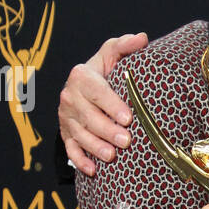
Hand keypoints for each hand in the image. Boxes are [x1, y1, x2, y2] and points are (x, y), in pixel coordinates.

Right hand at [59, 33, 148, 175]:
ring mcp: (67, 117)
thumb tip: (142, 38)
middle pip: (88, 116)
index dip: (111, 104)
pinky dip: (80, 160)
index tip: (128, 117)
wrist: (83, 87)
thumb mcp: (111, 55)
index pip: (96, 91)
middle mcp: (70, 96)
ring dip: (94, 147)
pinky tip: (93, 170)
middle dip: (106, 130)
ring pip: (79, 134)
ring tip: (111, 156)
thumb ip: (124, 46)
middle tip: (126, 141)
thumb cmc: (104, 71)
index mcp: (81, 76)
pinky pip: (70, 149)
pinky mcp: (65, 133)